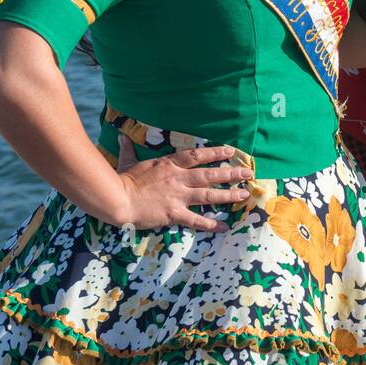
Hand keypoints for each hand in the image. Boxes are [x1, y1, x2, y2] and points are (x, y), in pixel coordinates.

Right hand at [112, 145, 254, 232]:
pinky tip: (224, 227)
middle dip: (231, 173)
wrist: (117, 199)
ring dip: (228, 195)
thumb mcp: (128, 162)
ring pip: (208, 194)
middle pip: (210, 174)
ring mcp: (177, 196)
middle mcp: (178, 178)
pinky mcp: (174, 213)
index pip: (197, 155)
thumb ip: (128, 149)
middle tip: (248, 173)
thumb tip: (122, 137)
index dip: (215, 152)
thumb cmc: (122, 180)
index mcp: (169, 164)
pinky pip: (196, 220)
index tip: (231, 151)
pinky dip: (211, 225)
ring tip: (244, 194)